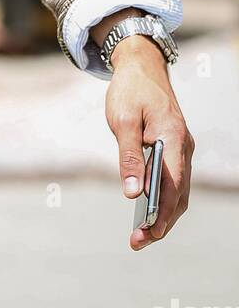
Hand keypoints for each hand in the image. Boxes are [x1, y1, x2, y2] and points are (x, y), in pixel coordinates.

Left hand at [105, 36, 193, 250]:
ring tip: (141, 234)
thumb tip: (132, 193)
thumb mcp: (122, 121)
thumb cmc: (130, 91)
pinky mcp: (175, 148)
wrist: (141, 65)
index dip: (161, 213)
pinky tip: (147, 210)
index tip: (148, 234)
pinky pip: (173, 179)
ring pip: (178, 190)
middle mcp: (184, 146)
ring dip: (162, 213)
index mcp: (173, 138)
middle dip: (160, 221)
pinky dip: (163, 197)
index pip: (172, 185)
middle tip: (137, 242)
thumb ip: (128, 156)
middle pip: (178, 193)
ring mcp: (182, 148)